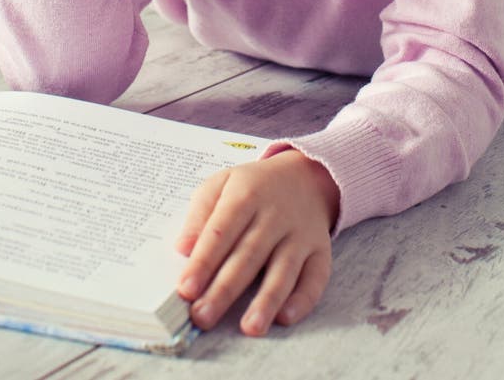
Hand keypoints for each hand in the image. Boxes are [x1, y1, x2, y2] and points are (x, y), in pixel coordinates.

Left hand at [175, 148, 339, 336]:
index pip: (221, 231)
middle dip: (224, 289)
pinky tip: (285, 317)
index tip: (186, 289)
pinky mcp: (320, 250)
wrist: (303, 176)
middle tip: (202, 317)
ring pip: (283, 270)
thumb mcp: (221, 184)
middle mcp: (275, 215)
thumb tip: (183, 248)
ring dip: (266, 300)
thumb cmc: (253, 187)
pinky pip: (316, 277)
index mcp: (246, 194)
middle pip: (248, 255)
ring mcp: (300, 233)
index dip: (203, 261)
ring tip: (249, 328)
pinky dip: (303, 299)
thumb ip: (200, 214)